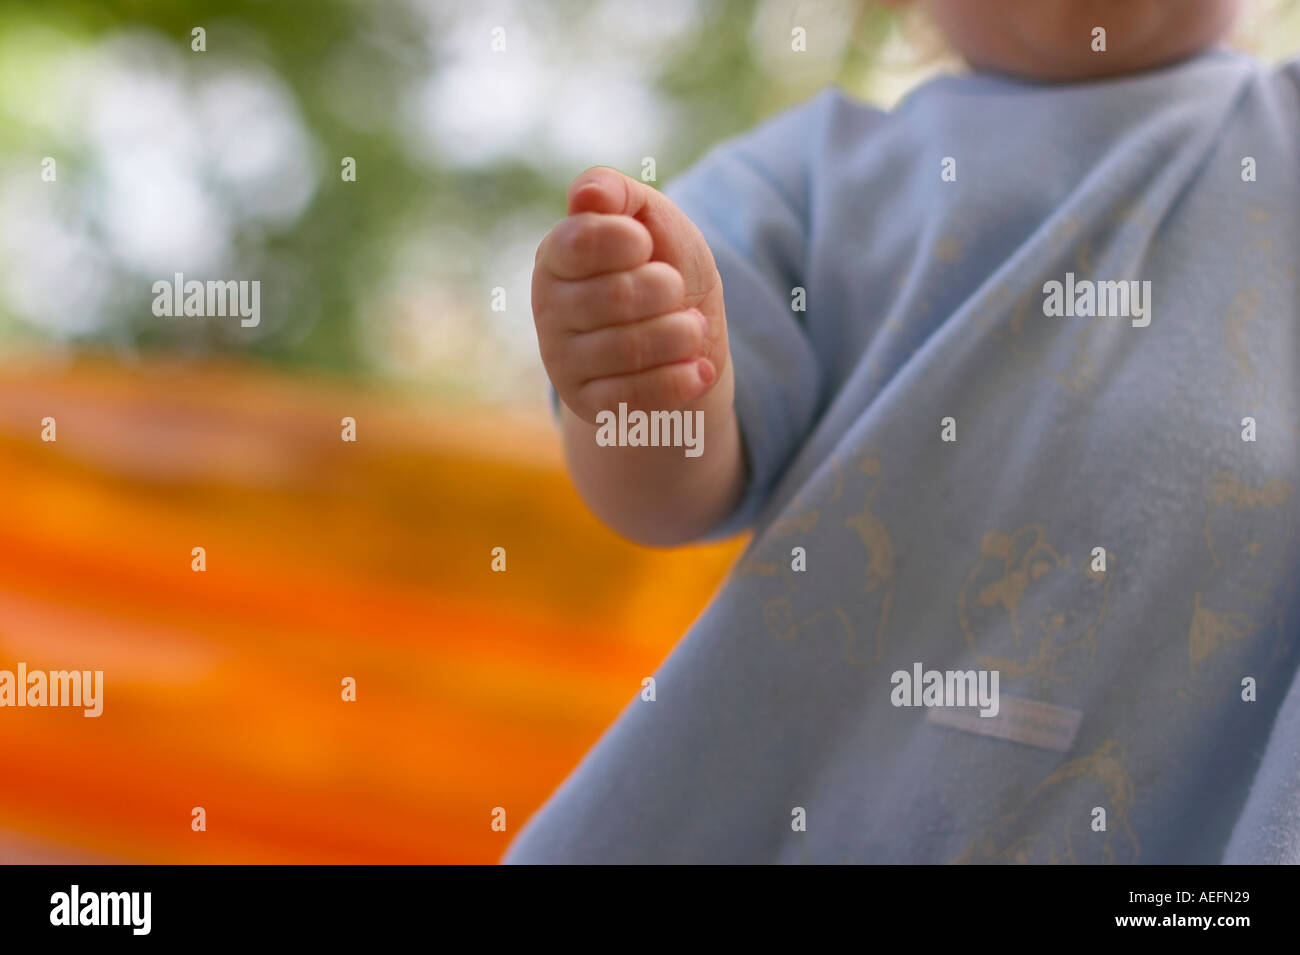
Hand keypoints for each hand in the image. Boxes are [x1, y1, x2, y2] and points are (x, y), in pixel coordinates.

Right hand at [532, 166, 728, 423]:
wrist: (681, 338)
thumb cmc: (662, 266)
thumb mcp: (651, 218)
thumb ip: (619, 195)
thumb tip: (585, 195)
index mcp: (556, 255)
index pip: (584, 242)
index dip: (629, 240)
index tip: (646, 244)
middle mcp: (549, 309)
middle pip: (617, 297)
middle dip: (666, 289)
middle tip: (675, 288)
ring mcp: (564, 361)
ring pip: (631, 349)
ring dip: (681, 334)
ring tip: (692, 327)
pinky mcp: (589, 404)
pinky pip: (636, 396)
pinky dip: (680, 379)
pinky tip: (700, 367)